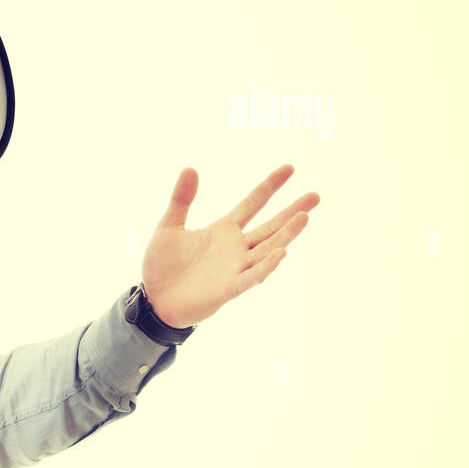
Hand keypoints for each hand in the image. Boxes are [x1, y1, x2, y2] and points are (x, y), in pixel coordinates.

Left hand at [140, 164, 319, 327]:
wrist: (153, 300)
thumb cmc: (162, 266)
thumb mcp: (169, 226)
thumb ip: (181, 199)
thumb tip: (190, 167)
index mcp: (223, 230)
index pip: (253, 203)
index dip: (270, 186)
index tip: (290, 168)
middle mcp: (235, 248)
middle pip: (271, 226)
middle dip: (292, 211)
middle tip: (315, 196)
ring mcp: (234, 268)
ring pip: (268, 250)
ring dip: (286, 235)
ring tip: (304, 217)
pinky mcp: (228, 288)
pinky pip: (251, 277)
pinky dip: (266, 267)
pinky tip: (281, 253)